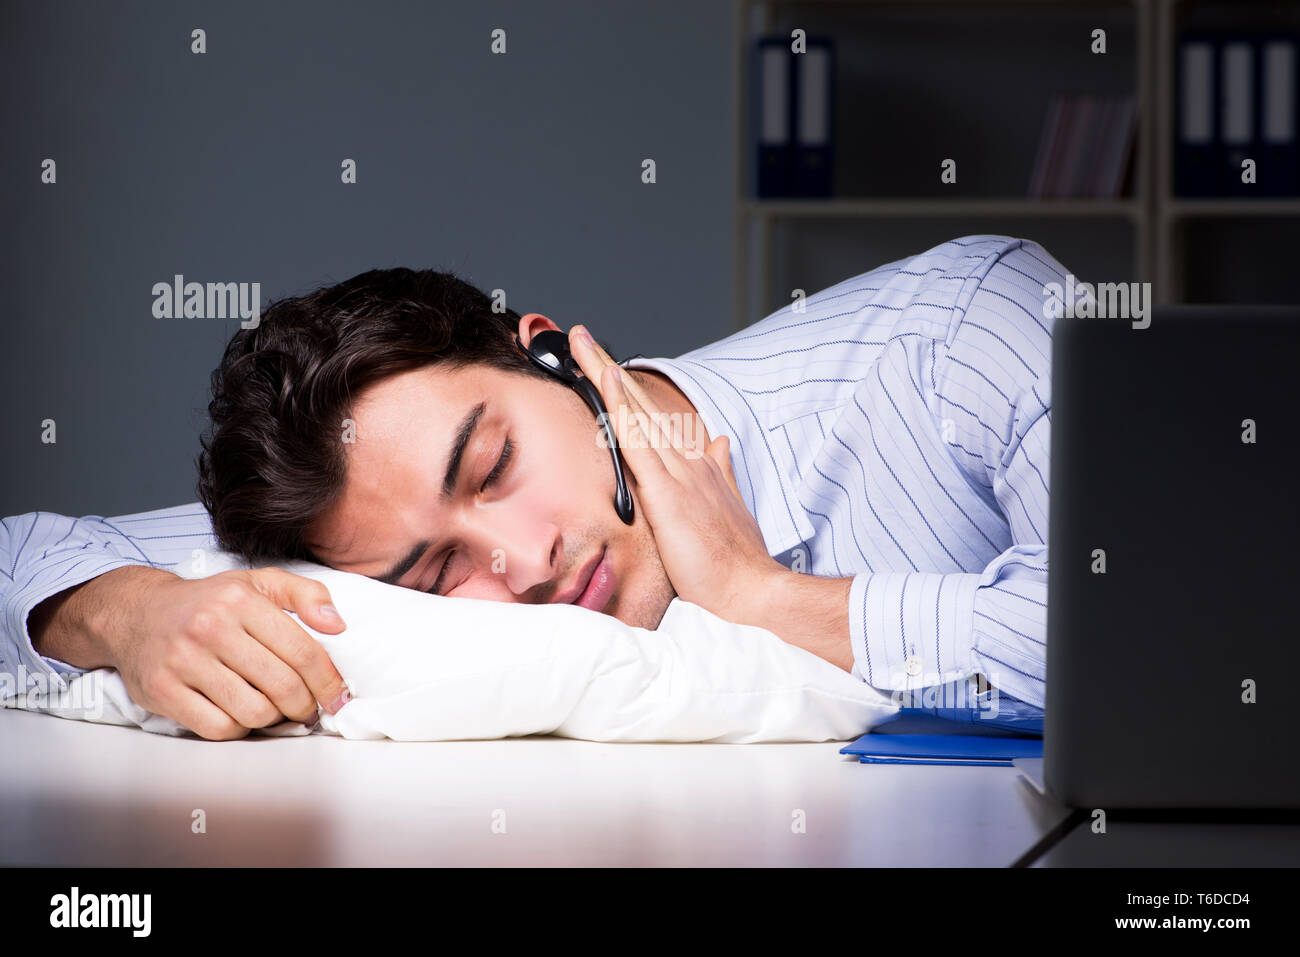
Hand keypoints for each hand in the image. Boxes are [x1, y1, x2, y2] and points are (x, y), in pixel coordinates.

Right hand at [36, 565, 350, 739]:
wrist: (135, 613)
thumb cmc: (207, 601)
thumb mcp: (257, 582)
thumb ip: (305, 594)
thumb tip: (337, 625)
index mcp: (241, 600)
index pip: (302, 651)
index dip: (328, 682)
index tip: (339, 698)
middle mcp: (211, 628)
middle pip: (281, 686)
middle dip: (305, 706)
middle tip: (307, 709)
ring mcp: (183, 661)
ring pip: (253, 712)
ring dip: (273, 718)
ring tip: (274, 708)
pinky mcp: (162, 691)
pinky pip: (218, 727)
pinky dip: (238, 728)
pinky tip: (241, 714)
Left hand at [567, 325, 785, 622]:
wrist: (751, 589)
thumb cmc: (735, 562)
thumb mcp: (727, 508)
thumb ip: (720, 471)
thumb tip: (720, 441)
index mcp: (697, 466)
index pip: (654, 419)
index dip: (628, 391)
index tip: (604, 367)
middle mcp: (688, 460)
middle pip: (641, 405)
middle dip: (608, 370)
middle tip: (580, 338)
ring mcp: (678, 472)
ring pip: (635, 412)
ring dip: (607, 376)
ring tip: (581, 344)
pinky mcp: (668, 490)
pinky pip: (637, 440)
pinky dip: (620, 407)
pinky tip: (605, 380)